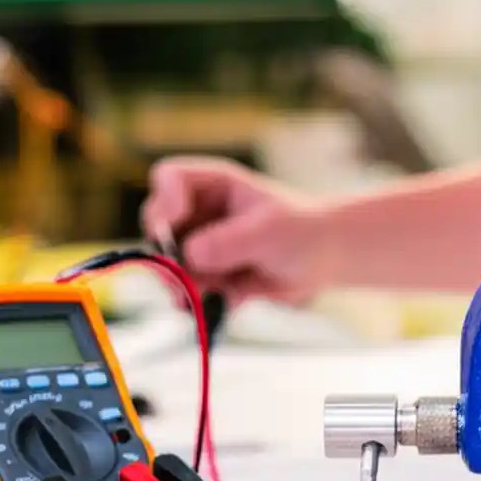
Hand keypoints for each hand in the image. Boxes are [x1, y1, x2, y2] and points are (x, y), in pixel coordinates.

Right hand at [142, 157, 333, 304]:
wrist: (323, 259)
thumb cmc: (302, 229)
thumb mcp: (270, 231)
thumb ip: (230, 241)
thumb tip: (190, 255)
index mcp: (212, 185)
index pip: (168, 178)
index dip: (165, 201)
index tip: (174, 225)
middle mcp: (198, 213)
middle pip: (157, 228)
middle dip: (166, 256)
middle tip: (181, 279)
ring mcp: (199, 246)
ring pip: (168, 267)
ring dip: (184, 285)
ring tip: (215, 294)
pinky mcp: (207, 277)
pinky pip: (189, 292)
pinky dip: (201, 302)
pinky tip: (229, 302)